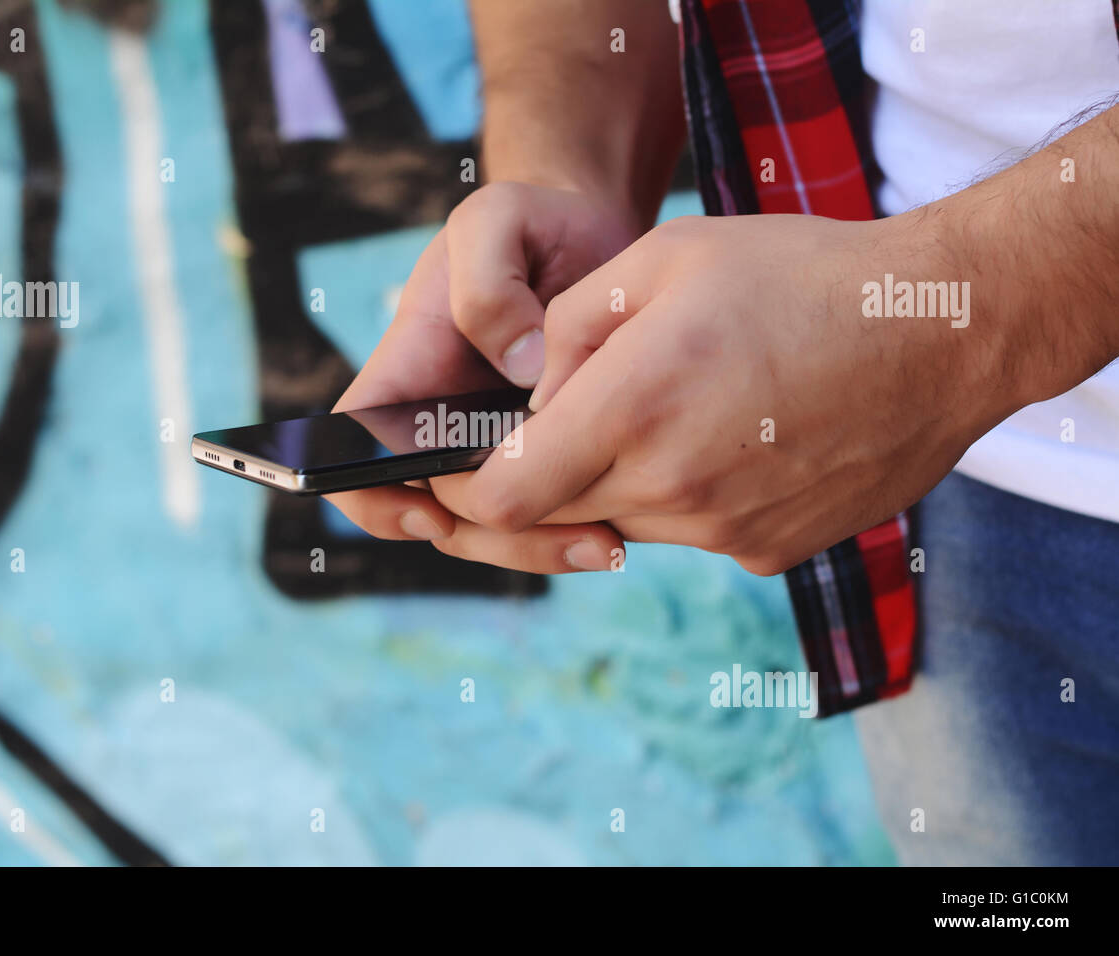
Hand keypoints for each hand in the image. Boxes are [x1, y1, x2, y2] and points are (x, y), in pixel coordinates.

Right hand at [325, 183, 641, 571]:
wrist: (592, 229)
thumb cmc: (529, 221)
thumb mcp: (496, 219)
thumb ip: (487, 284)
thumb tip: (520, 371)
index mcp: (408, 369)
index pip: (354, 446)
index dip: (372, 495)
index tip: (433, 510)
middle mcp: (443, 418)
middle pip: (438, 511)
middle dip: (495, 537)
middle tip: (573, 538)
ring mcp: (495, 442)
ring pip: (496, 524)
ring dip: (542, 545)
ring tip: (609, 545)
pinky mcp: (551, 450)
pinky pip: (550, 508)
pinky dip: (578, 525)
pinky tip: (624, 528)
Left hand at [427, 211, 1024, 574]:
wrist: (941, 330)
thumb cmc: (799, 274)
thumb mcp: (659, 259)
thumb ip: (565, 330)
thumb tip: (523, 393)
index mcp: (634, 406)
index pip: (501, 493)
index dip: (458, 486)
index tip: (446, 463)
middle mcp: (673, 486)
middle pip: (556, 511)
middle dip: (539, 473)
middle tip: (560, 419)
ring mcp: (724, 531)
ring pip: (623, 521)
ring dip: (616, 478)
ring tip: (668, 406)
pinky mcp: (766, 551)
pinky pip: (688, 532)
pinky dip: (681, 493)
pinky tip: (727, 434)